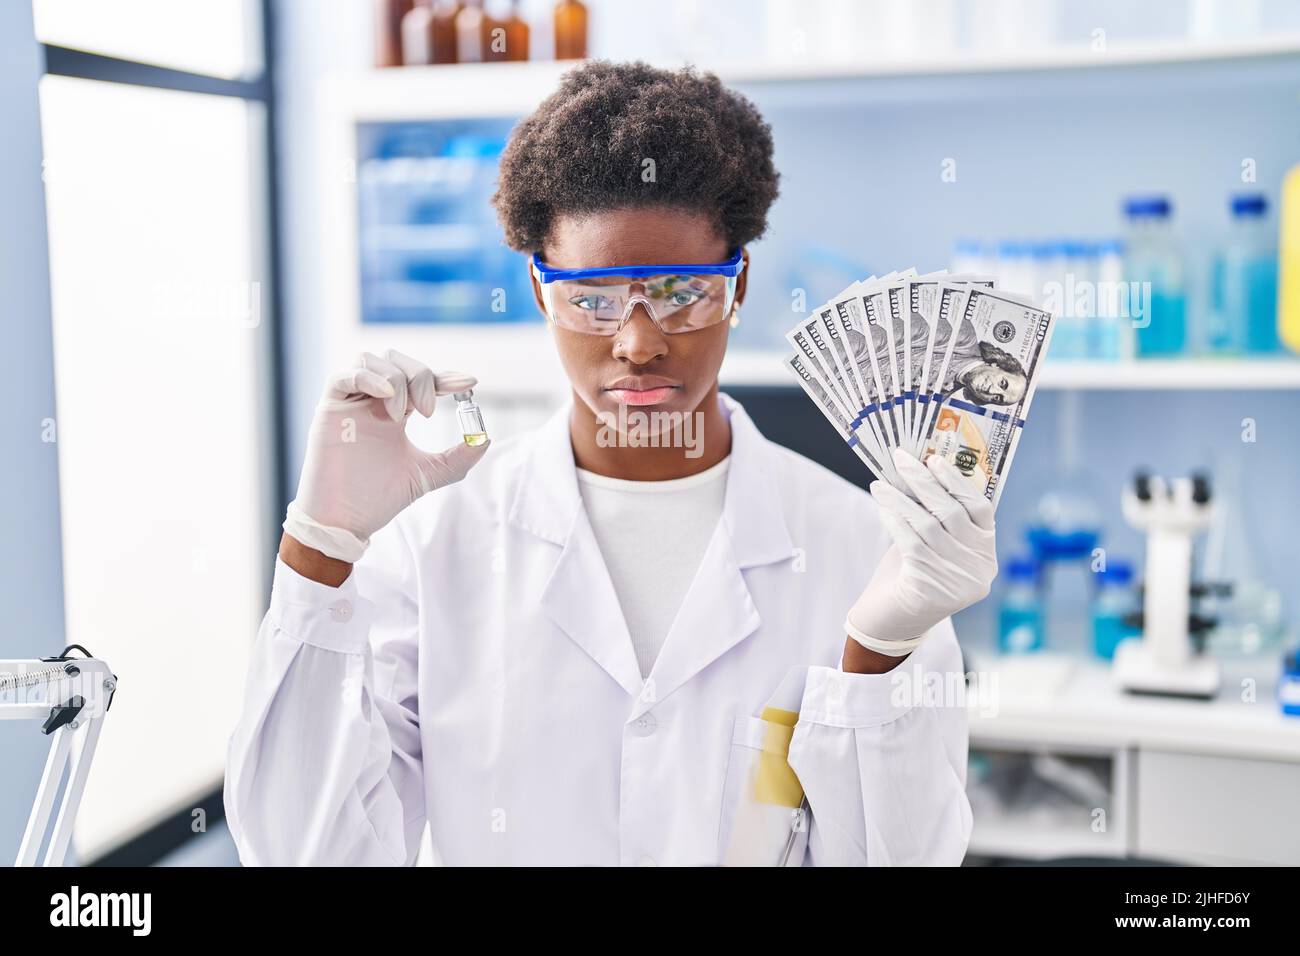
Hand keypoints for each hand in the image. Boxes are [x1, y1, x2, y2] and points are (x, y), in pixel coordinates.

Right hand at [282, 349, 488, 562]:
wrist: (347, 521)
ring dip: (396, 380)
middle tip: (430, 410)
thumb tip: (486, 439)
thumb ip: (458, 457)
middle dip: (420, 376)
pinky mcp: (329, 409)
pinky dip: (369, 378)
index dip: (445, 376)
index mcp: (394, 411)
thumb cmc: (380, 498)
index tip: (469, 383)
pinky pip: (343, 376)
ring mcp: (349, 403)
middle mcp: (371, 402)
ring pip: (371, 360)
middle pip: (397, 360)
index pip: (420, 380)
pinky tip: (388, 397)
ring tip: (403, 416)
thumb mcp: (428, 474)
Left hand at [845, 449, 997, 656]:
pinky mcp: (932, 588)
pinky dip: (895, 519)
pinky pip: (911, 542)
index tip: (935, 459)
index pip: (980, 509)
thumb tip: (917, 469)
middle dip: (924, 482)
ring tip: (880, 484)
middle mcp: (978, 568)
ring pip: (928, 526)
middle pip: (953, 513)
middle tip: (902, 459)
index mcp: (986, 553)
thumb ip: (934, 514)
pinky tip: (882, 506)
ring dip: (901, 499)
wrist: (892, 623)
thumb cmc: (912, 575)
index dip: (957, 481)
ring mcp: (958, 580)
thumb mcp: (932, 543)